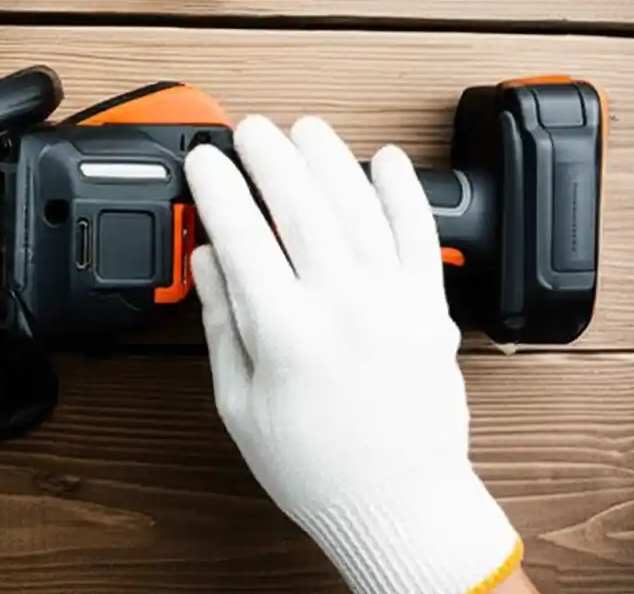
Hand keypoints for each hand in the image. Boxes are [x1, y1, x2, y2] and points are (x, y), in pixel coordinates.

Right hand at [184, 116, 522, 593]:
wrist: (397, 504)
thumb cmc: (317, 468)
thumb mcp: (240, 405)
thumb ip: (224, 326)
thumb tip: (208, 264)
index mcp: (285, 333)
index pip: (241, 236)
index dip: (218, 189)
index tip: (204, 164)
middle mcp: (341, 306)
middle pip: (299, 205)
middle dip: (268, 156)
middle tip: (249, 130)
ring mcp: (391, 302)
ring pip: (357, 206)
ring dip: (328, 158)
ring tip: (305, 130)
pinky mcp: (429, 308)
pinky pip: (419, 235)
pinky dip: (403, 192)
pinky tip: (385, 161)